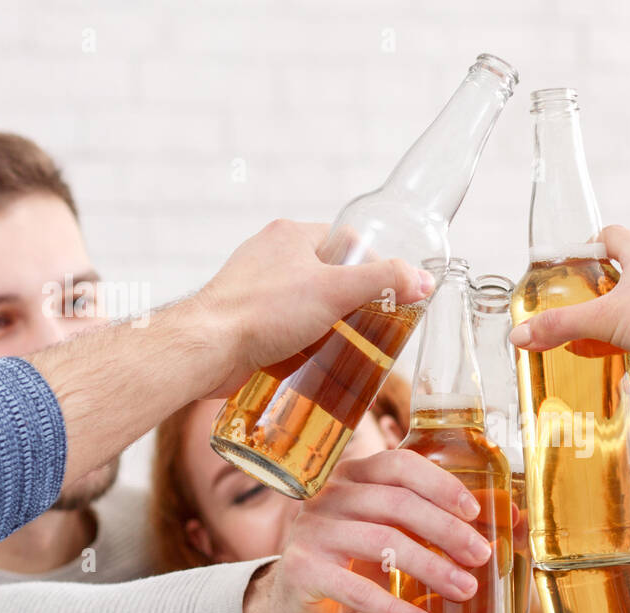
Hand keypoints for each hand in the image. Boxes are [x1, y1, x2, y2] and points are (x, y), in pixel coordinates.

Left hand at [192, 219, 435, 396]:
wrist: (206, 349)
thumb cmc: (262, 312)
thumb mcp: (335, 291)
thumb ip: (383, 281)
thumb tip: (423, 279)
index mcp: (291, 235)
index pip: (347, 242)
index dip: (372, 268)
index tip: (389, 296)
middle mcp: (271, 255)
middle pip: (329, 275)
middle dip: (352, 303)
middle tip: (373, 328)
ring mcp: (256, 288)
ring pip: (308, 304)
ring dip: (329, 325)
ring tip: (348, 347)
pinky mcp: (246, 321)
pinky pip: (287, 327)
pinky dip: (304, 342)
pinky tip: (316, 360)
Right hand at [242, 449, 494, 612]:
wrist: (290, 604)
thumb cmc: (352, 564)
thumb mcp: (389, 536)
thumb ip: (435, 524)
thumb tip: (512, 521)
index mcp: (353, 476)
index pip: (399, 464)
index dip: (440, 483)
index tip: (475, 511)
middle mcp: (329, 495)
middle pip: (396, 502)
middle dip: (446, 530)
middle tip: (482, 556)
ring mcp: (312, 531)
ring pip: (381, 542)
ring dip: (431, 567)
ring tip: (466, 589)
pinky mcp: (303, 571)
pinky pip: (356, 589)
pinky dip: (395, 609)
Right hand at [508, 225, 629, 425]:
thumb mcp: (604, 320)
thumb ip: (560, 327)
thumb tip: (519, 337)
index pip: (612, 238)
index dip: (589, 248)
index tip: (570, 269)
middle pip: (628, 287)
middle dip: (603, 313)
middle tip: (579, 330)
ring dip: (628, 356)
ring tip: (604, 378)